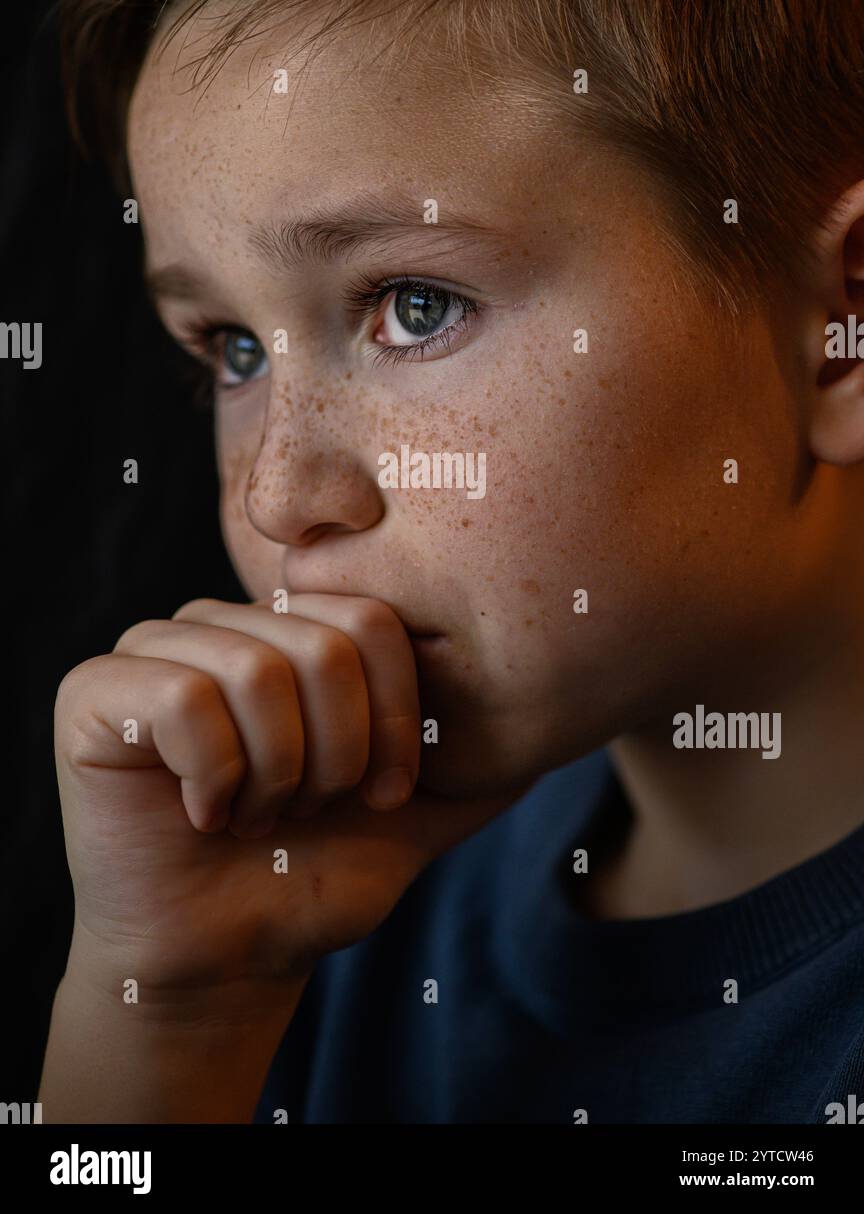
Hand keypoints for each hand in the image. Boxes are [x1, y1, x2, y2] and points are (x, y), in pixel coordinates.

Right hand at [55, 594, 525, 999]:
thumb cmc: (313, 877)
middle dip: (335, 758)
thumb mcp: (416, 815)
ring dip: (277, 775)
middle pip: (321, 645)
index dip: (393, 722)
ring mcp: (153, 649)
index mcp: (290, 631)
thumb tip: (561, 714)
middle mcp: (222, 624)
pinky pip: (181, 700)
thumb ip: (480, 761)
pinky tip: (202, 813)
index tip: (378, 796)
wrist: (229, 957)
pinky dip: (214, 777)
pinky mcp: (95, 693)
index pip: (372, 620)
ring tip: (254, 814)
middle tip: (302, 811)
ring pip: (257, 670)